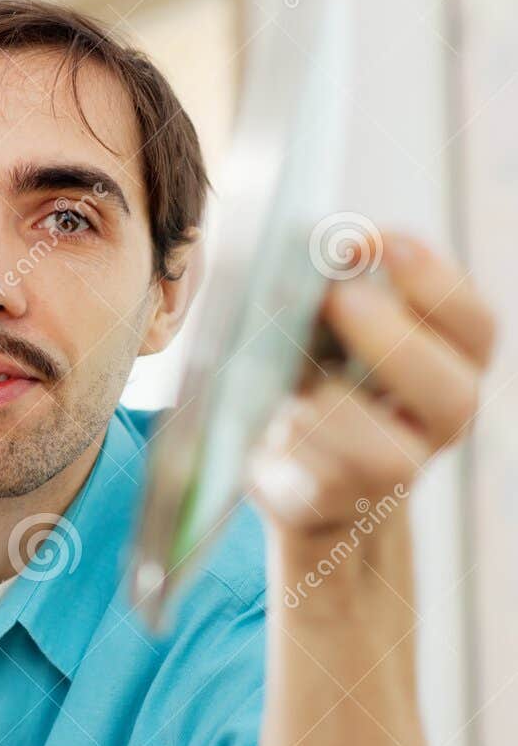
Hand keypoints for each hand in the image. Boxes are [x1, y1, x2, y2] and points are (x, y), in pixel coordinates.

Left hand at [250, 231, 495, 538]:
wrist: (295, 466)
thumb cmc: (320, 370)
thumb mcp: (335, 320)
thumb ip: (343, 284)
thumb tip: (325, 247)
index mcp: (456, 362)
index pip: (474, 325)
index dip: (432, 280)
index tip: (375, 241)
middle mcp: (442, 422)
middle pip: (452, 395)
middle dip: (392, 342)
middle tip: (336, 300)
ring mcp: (397, 474)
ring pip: (386, 456)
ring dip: (332, 407)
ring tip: (293, 381)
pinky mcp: (338, 504)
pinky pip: (322, 481)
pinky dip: (291, 445)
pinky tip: (270, 423)